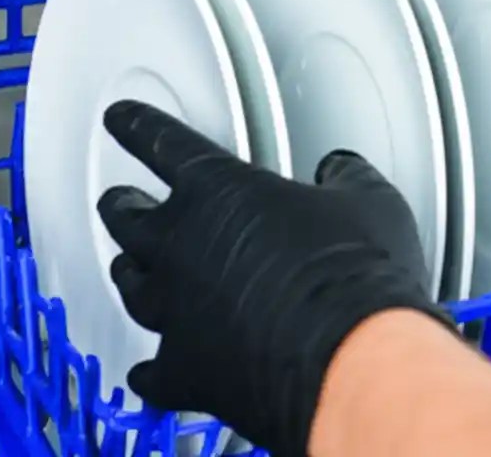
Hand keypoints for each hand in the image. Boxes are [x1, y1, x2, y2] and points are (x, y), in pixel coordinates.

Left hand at [95, 100, 452, 456]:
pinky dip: (150, 371)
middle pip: (128, 216)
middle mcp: (180, 244)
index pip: (161, 142)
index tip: (121, 118)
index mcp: (219, 190)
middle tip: (121, 200)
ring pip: (130, 286)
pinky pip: (151, 371)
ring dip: (129, 274)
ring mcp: (174, 309)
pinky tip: (147, 372)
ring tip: (128, 269)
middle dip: (122, 205)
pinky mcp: (183, 370)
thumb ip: (344, 180)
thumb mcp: (369, 202)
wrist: (348, 359)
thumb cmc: (357, 276)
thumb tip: (342, 172)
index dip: (137, 126)